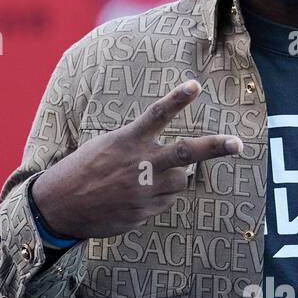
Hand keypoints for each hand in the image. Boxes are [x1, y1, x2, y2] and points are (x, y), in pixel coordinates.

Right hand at [31, 80, 241, 238]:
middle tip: (238, 144)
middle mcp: (139, 165)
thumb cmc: (85, 170)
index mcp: (127, 141)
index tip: (195, 86)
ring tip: (148, 178)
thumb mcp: (106, 146)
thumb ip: (138, 145)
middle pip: (185, 153)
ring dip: (174, 178)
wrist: (60, 206)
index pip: (156, 115)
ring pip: (180, 181)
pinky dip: (158, 197)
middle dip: (214, 147)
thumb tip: (173, 159)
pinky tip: (135, 197)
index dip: (177, 99)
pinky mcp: (143, 212)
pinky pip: (165, 202)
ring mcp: (143, 191)